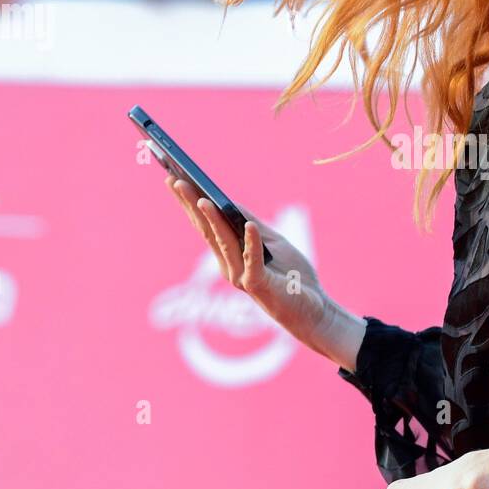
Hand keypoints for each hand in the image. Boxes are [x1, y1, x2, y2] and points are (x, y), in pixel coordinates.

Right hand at [166, 175, 333, 351]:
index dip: (190, 203)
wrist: (313, 308)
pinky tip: (248, 226)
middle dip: (191, 206)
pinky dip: (252, 242)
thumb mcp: (271, 241)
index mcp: (229, 256)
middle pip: (207, 231)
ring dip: (213, 220)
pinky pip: (254, 260)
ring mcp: (241, 277)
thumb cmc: (291, 276)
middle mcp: (229, 266)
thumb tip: (228, 201)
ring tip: (203, 199)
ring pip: (224, 243)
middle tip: (175, 182)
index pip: (205, 226)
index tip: (174, 180)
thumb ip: (249, 223)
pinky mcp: (259, 285)